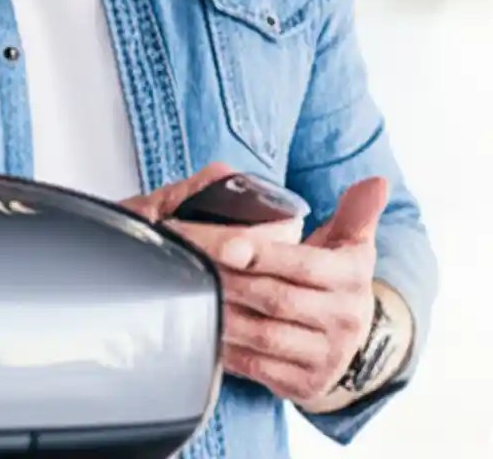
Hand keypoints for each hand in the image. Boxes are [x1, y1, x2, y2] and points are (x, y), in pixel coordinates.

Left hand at [167, 176, 388, 409]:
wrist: (350, 343)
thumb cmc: (333, 282)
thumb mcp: (350, 246)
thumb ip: (355, 213)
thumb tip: (376, 181)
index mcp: (352, 278)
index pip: (303, 264)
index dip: (263, 253)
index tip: (226, 244)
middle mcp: (345, 319)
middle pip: (275, 298)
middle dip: (228, 279)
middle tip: (189, 262)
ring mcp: (326, 356)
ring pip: (262, 334)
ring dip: (222, 313)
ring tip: (190, 292)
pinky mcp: (304, 384)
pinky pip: (256, 366)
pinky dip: (226, 347)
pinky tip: (203, 326)